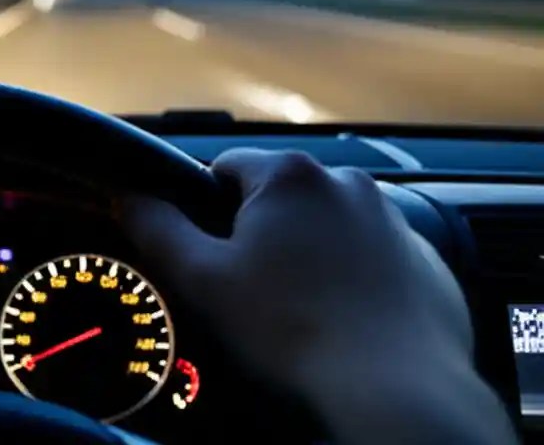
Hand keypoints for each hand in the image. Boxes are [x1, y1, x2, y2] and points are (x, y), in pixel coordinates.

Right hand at [121, 149, 512, 443]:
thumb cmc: (292, 330)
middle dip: (259, 235)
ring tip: (298, 310)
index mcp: (288, 176)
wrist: (391, 387)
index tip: (210, 256)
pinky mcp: (422, 259)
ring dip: (307, 254)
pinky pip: (370, 257)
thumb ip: (157, 229)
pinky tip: (339, 319)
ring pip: (325, 226)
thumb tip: (132, 198)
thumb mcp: (202, 279)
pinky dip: (351, 279)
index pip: (224, 168)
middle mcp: (346, 183)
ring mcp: (391, 219)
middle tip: (250, 290)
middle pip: (277, 197)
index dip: (206, 212)